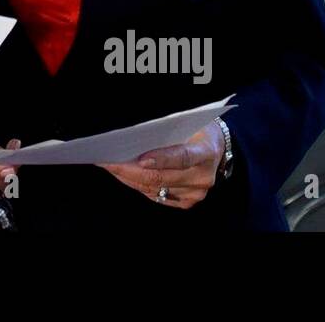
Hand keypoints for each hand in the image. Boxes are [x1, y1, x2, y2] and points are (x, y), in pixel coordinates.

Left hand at [97, 121, 224, 208]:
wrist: (216, 148)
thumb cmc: (196, 129)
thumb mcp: (186, 122)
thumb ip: (166, 131)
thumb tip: (134, 138)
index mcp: (206, 152)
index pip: (182, 158)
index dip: (162, 159)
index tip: (140, 159)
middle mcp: (203, 177)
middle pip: (162, 177)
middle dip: (131, 170)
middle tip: (108, 161)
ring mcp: (196, 193)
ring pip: (155, 189)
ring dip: (129, 178)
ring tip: (109, 167)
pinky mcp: (188, 202)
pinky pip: (157, 197)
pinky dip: (138, 186)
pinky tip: (123, 176)